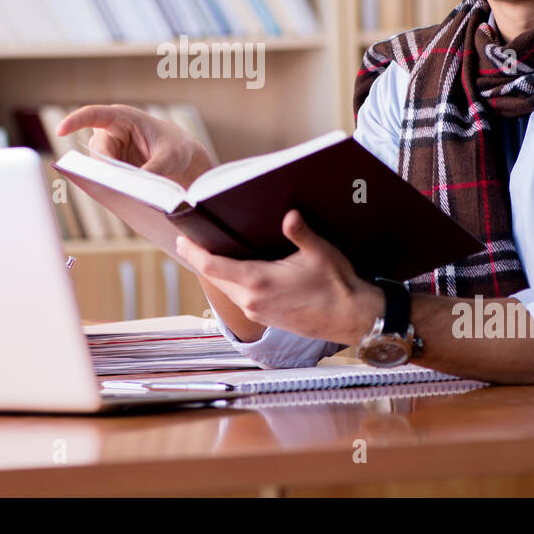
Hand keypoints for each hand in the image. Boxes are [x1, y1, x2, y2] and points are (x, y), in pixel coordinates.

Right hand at [56, 103, 214, 190]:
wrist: (183, 159)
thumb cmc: (176, 148)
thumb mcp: (169, 158)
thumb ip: (152, 169)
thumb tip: (134, 185)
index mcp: (124, 117)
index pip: (92, 114)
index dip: (74, 121)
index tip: (60, 131)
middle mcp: (112, 132)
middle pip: (97, 150)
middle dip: (105, 167)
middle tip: (115, 184)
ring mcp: (110, 151)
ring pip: (99, 167)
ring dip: (110, 179)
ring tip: (127, 192)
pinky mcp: (112, 168)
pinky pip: (105, 178)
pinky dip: (113, 187)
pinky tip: (126, 196)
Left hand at [176, 209, 384, 345]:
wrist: (352, 318)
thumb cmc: (337, 285)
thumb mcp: (319, 253)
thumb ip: (301, 233)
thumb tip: (289, 215)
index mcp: (258, 282)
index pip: (213, 266)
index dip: (193, 252)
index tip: (181, 239)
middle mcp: (251, 301)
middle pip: (214, 278)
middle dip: (201, 259)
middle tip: (189, 240)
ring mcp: (257, 312)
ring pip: (226, 289)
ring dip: (216, 272)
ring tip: (209, 252)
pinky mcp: (265, 318)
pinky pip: (238, 297)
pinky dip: (231, 282)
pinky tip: (236, 271)